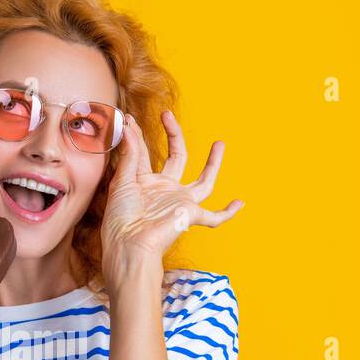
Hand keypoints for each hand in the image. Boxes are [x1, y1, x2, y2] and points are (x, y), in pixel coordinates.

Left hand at [100, 109, 243, 286]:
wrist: (129, 246)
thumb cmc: (119, 220)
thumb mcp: (121, 182)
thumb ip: (129, 154)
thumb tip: (129, 126)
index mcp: (144, 183)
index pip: (144, 153)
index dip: (136, 135)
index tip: (129, 118)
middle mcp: (164, 190)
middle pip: (177, 158)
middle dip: (174, 135)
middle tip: (166, 114)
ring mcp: (179, 202)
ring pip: (204, 182)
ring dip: (213, 164)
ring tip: (220, 143)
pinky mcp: (191, 215)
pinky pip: (215, 217)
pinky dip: (228, 212)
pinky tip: (240, 203)